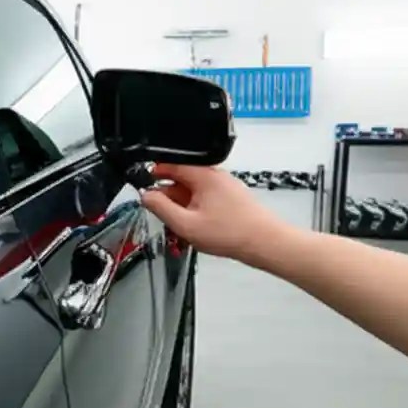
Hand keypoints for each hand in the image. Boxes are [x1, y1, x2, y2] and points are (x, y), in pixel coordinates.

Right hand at [140, 164, 293, 264]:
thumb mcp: (186, 224)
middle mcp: (215, 174)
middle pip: (181, 178)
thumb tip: (146, 196)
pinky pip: (205, 197)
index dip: (153, 174)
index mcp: (203, 175)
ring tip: (182, 227)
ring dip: (182, 206)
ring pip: (193, 190)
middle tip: (163, 216)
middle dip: (168, 196)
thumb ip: (161, 208)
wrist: (265, 242)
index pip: (170, 164)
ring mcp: (224, 185)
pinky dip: (196, 209)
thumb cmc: (229, 233)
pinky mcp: (231, 196)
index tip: (142, 186)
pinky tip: (198, 227)